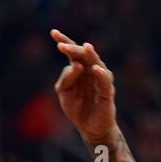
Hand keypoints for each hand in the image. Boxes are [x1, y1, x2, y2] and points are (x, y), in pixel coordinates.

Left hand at [50, 29, 116, 143]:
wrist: (89, 128)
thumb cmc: (77, 108)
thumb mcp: (64, 92)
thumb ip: (66, 78)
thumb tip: (74, 65)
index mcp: (79, 68)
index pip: (72, 51)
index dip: (64, 41)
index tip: (53, 33)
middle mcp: (91, 70)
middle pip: (84, 54)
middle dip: (74, 48)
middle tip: (62, 46)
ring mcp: (100, 80)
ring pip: (97, 64)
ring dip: (90, 55)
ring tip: (85, 47)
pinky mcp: (107, 92)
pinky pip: (105, 82)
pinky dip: (101, 75)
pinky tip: (95, 69)